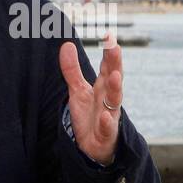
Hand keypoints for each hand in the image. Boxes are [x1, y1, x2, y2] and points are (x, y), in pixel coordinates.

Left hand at [58, 38, 121, 165]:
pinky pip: (107, 128)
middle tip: (115, 47)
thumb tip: (66, 45)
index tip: (109, 35)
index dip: (109, 52)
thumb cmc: (89, 115)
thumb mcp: (77, 91)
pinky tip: (105, 116)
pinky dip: (107, 122)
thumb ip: (72, 70)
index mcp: (103, 88)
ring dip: (116, 89)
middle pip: (113, 79)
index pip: (108, 67)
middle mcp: (109, 99)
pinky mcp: (105, 134)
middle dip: (115, 64)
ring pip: (115, 101)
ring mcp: (109, 116)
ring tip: (115, 76)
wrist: (94, 147)